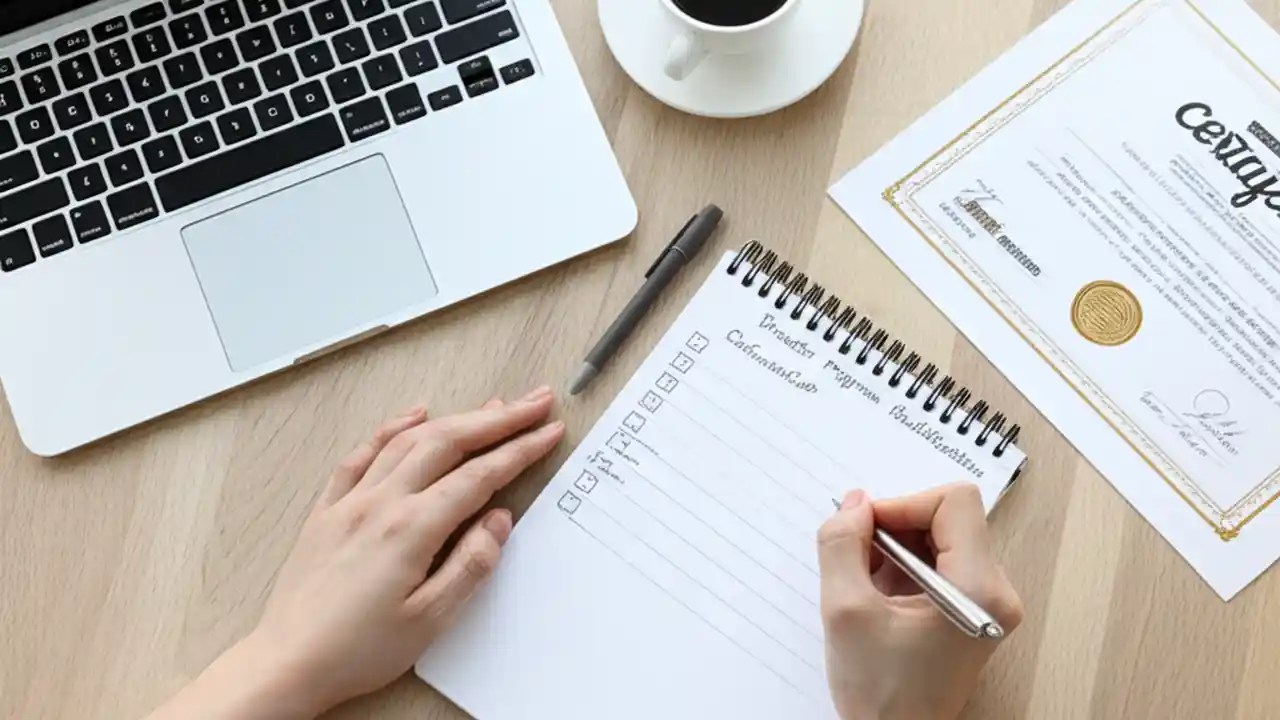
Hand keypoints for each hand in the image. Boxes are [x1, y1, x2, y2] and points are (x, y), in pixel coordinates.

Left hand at [146, 387, 564, 719]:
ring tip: (491, 406)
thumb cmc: (355, 650)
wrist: (287, 663)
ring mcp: (350, 501)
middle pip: (449, 442)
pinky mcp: (327, 510)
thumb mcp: (430, 620)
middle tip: (533, 403)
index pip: (479, 475)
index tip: (548, 432)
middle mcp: (380, 503)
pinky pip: (361, 454)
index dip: (519, 449)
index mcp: (410, 528)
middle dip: (498, 419)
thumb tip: (499, 521)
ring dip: (455, 417)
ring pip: (409, 440)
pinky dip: (391, 428)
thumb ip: (470, 564)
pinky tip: (412, 416)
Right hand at [818, 484, 1022, 719]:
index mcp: (978, 589)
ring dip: (897, 548)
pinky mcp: (972, 611)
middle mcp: (995, 591)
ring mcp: (987, 602)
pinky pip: (940, 563)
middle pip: (948, 518)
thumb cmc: (881, 694)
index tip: (866, 529)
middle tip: (858, 557)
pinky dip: (904, 567)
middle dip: (896, 528)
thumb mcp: (845, 611)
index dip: (903, 504)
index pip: (953, 502)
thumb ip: (843, 545)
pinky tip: (878, 595)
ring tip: (865, 583)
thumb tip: (854, 503)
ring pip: (942, 538)